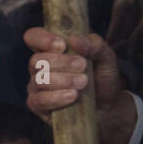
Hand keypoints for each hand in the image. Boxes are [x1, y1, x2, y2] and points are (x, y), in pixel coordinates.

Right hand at [23, 27, 137, 143]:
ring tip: (83, 82)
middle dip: (62, 62)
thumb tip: (74, 39)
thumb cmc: (103, 78)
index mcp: (52, 49)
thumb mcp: (106, 57)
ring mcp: (37, 87)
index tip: (62, 45)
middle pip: (37, 60)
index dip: (43, 39)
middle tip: (83, 66)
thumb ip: (94, 44)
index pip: (33, 37)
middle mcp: (40, 67)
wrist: (109, 106)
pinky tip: (72, 96)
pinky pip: (37, 101)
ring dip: (64, 80)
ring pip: (39, 80)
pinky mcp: (39, 106)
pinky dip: (56, 97)